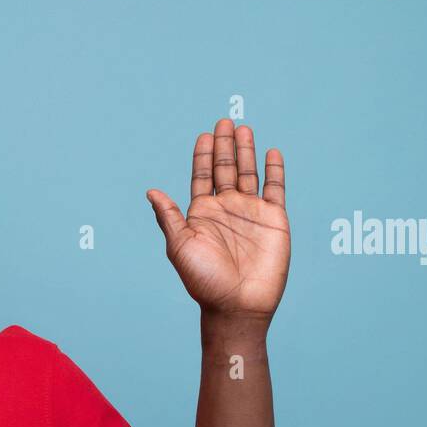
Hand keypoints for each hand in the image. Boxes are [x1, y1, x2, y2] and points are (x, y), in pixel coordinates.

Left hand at [146, 119, 289, 321]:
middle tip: (224, 121)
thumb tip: (151, 191)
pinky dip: (274, 170)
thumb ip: (169, 217)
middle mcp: (226, 210)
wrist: (237, 305)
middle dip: (224, 146)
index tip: (203, 135)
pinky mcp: (274, 219)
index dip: (203, 156)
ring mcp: (251, 212)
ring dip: (246, 151)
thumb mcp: (180, 246)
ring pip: (248, 173)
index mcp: (201, 214)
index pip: (202, 176)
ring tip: (243, 128)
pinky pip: (275, 188)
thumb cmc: (204, 280)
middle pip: (225, 169)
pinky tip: (271, 151)